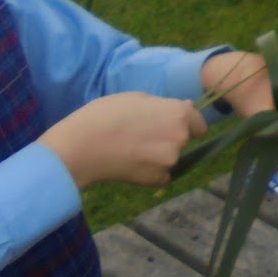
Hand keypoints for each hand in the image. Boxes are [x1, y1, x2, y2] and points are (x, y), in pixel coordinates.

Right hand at [38, 93, 206, 189]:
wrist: (79, 148)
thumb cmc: (104, 115)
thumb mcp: (137, 98)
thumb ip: (164, 105)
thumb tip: (187, 106)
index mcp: (179, 114)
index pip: (198, 124)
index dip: (185, 124)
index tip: (167, 125)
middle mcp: (181, 137)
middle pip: (183, 140)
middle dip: (168, 138)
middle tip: (140, 135)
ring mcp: (170, 160)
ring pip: (171, 157)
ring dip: (158, 155)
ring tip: (131, 149)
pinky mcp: (157, 179)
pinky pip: (161, 176)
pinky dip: (150, 172)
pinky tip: (130, 164)